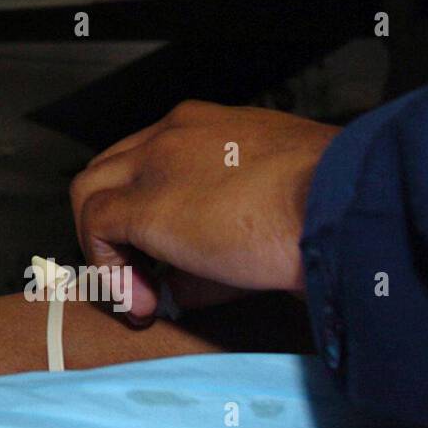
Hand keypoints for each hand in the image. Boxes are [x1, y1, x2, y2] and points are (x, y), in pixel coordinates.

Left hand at [70, 100, 340, 324]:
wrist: (337, 209)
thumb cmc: (322, 209)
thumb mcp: (265, 215)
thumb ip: (212, 245)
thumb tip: (178, 287)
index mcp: (204, 127)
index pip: (147, 160)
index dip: (143, 209)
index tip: (161, 255)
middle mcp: (171, 134)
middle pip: (110, 171)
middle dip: (115, 225)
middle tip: (141, 276)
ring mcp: (153, 163)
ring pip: (90, 192)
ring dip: (105, 247)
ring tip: (139, 294)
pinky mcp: (145, 203)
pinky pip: (96, 227)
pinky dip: (108, 266)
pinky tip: (142, 299)